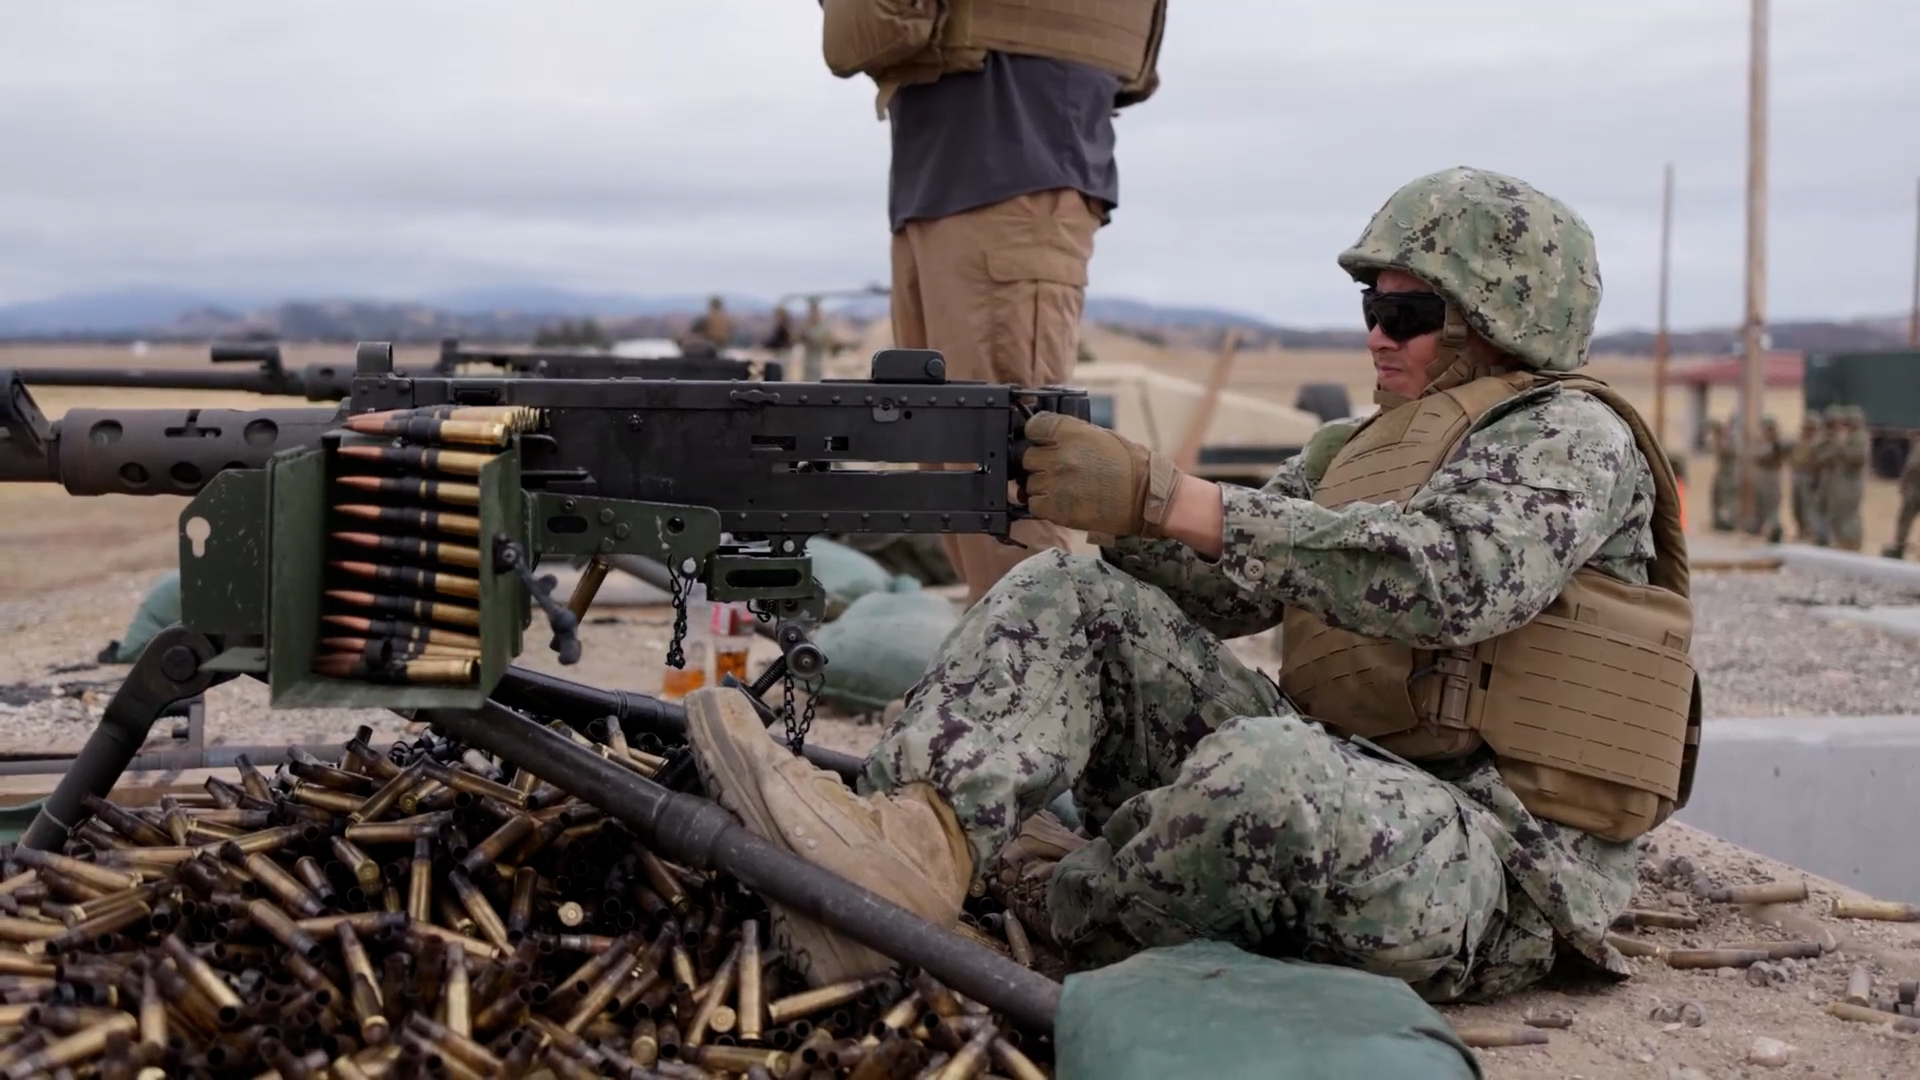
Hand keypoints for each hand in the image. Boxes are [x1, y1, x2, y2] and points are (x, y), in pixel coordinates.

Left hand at [1020, 412, 1183, 536]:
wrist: (1147, 498)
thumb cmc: (1130, 465)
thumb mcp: (1101, 436)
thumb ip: (1072, 435)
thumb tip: (1051, 438)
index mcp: (1069, 432)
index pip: (1033, 426)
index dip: (1037, 435)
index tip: (1042, 442)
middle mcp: (1057, 455)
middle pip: (1028, 458)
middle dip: (1039, 464)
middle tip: (1057, 470)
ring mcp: (1054, 482)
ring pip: (1029, 483)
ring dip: (1041, 487)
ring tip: (1063, 490)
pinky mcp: (1055, 508)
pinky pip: (1034, 505)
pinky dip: (1044, 505)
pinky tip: (1060, 503)